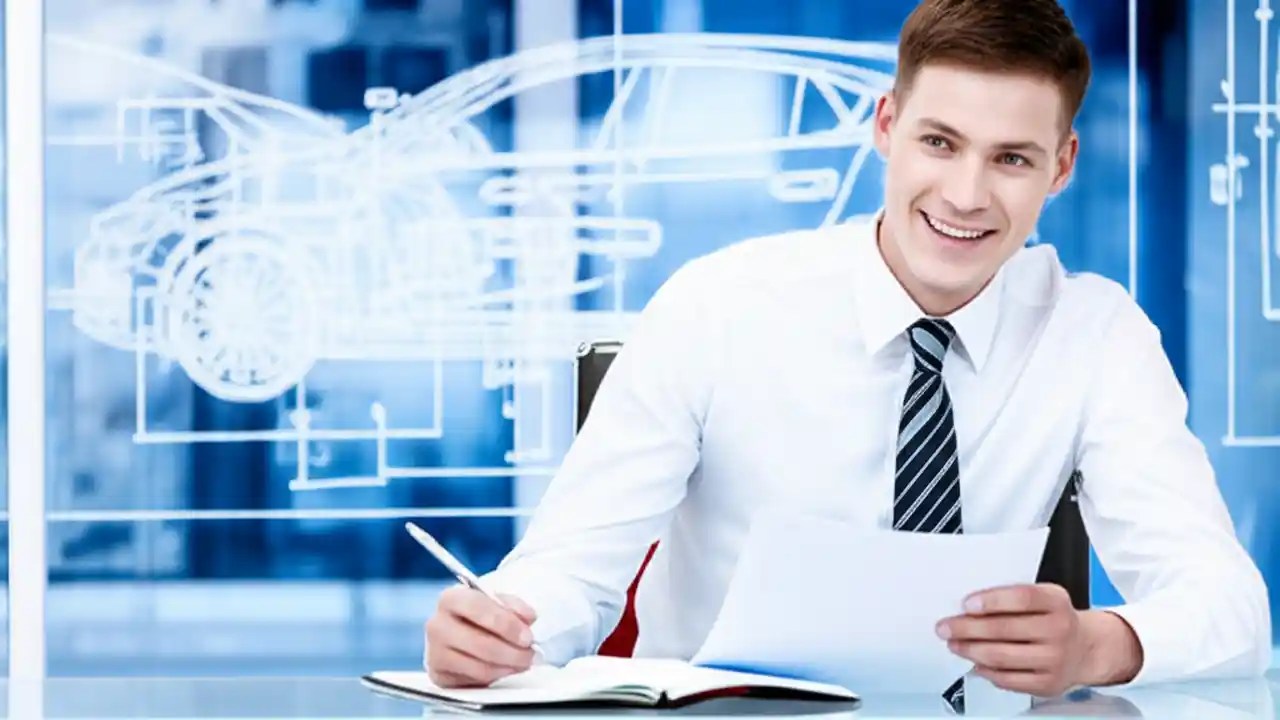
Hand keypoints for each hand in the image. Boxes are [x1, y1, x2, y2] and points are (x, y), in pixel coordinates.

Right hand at [424, 586, 537, 687]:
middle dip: (512, 651)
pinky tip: (507, 668)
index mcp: (450, 598)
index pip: (476, 607)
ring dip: (508, 666)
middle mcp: (437, 625)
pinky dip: (496, 676)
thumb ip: (514, 607)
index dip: (505, 624)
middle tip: (531, 654)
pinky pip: (474, 680)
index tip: (527, 636)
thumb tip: (528, 618)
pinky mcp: (440, 676)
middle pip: (479, 643)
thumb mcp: (498, 602)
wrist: (461, 632)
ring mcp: (436, 653)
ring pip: (479, 666)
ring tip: (523, 662)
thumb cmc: (481, 615)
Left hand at [936, 583, 1086, 696]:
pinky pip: (1008, 679)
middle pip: (1005, 629)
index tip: (966, 604)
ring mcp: (1054, 659)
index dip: (991, 601)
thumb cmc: (1054, 619)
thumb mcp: (1043, 597)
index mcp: (1056, 602)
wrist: (1086, 648)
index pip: (1022, 598)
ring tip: (955, 644)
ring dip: (970, 650)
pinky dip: (986, 671)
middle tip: (946, 627)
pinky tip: (976, 663)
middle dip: (967, 628)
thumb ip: (1012, 598)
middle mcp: (1058, 630)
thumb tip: (968, 607)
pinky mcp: (1047, 683)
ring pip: (1001, 656)